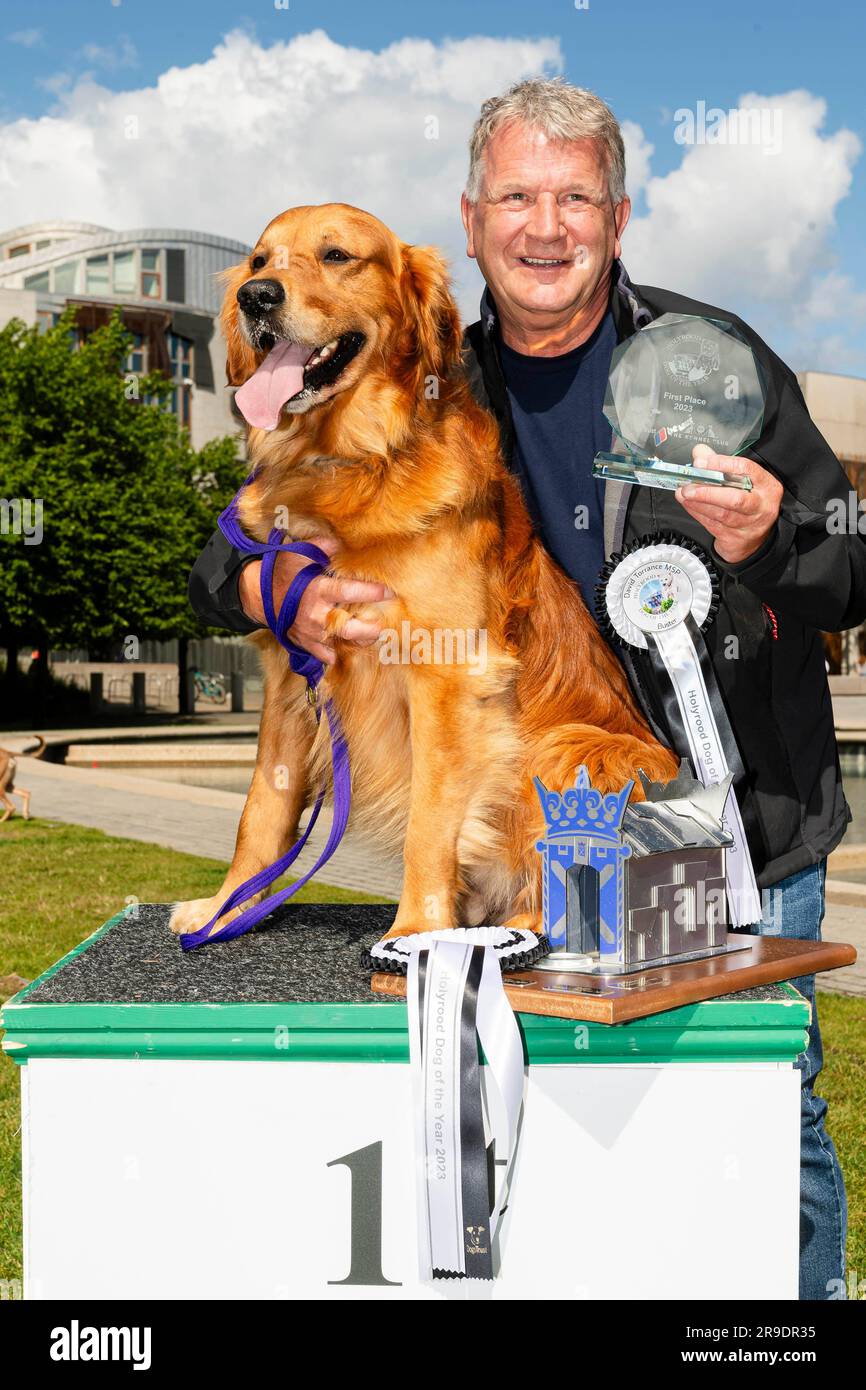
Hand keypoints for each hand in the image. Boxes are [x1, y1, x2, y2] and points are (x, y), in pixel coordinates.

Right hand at [238, 535, 394, 665]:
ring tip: (372, 633)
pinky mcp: (305, 643)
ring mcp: (310, 632)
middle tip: (382, 623)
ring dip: (359, 641)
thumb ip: (323, 546)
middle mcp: (315, 614)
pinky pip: (325, 655)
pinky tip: (348, 645)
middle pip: (348, 628)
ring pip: (341, 643)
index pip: (349, 592)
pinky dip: (337, 653)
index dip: (371, 592)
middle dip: (369, 629)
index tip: (389, 591)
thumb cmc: (283, 571)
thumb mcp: (299, 552)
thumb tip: (345, 542)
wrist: (259, 595)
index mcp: (317, 590)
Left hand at [674, 445, 783, 563]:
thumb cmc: (748, 502)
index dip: (721, 464)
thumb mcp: (743, 481)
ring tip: (684, 493)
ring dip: (699, 502)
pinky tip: (688, 504)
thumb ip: (721, 465)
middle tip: (689, 485)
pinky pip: (713, 524)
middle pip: (735, 499)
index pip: (745, 469)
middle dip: (708, 491)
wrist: (755, 538)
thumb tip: (700, 453)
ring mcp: (750, 524)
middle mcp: (762, 506)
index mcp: (767, 486)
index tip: (702, 462)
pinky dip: (698, 512)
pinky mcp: (735, 538)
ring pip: (722, 514)